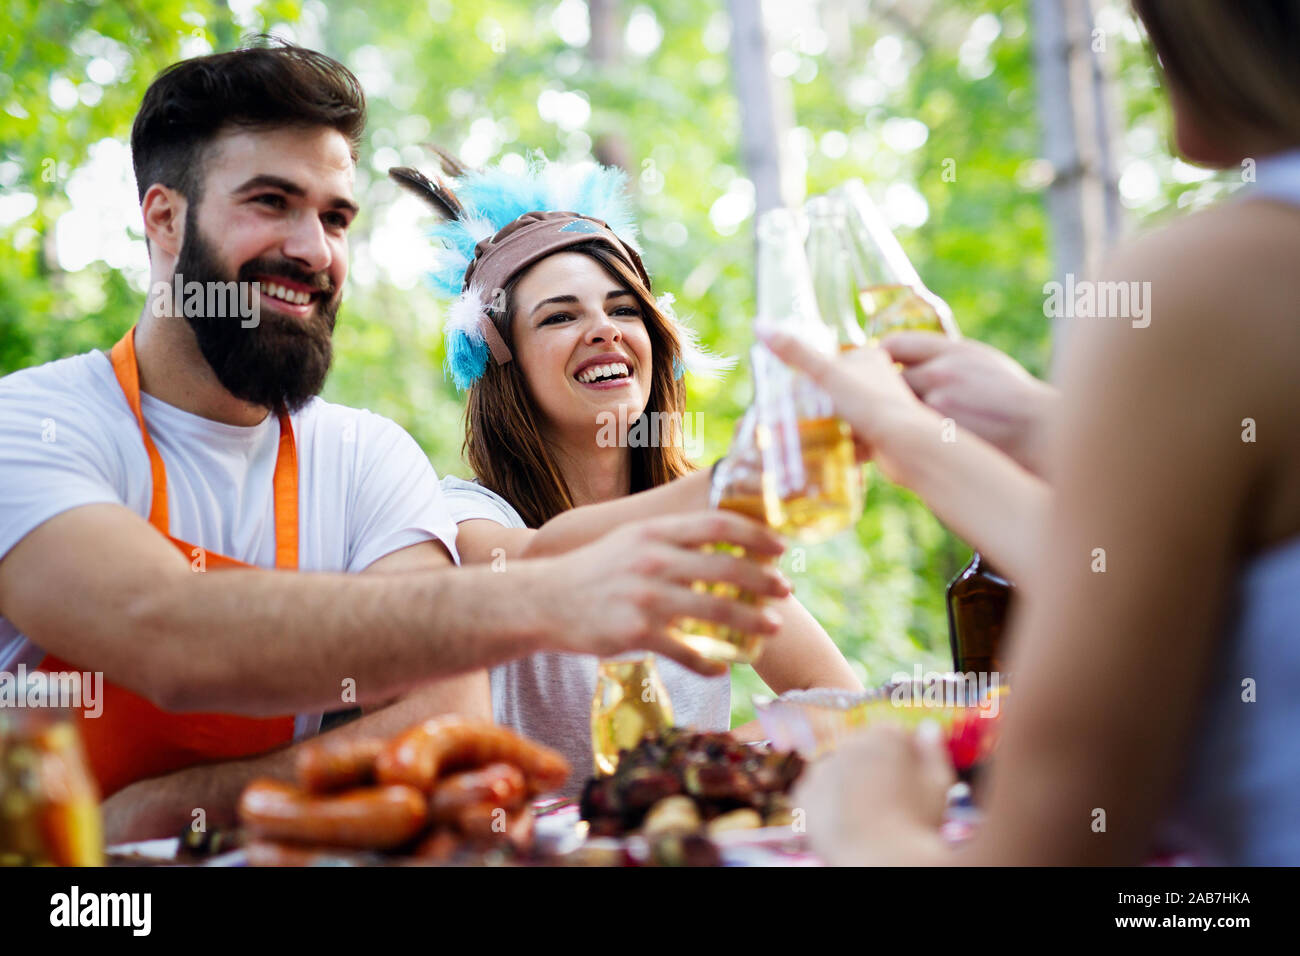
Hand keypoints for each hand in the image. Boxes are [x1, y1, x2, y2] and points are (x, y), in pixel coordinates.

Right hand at [544, 511, 789, 675]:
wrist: (543, 600)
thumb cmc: (593, 571)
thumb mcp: (631, 542)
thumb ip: (671, 541)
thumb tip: (718, 543)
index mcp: (655, 532)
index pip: (718, 525)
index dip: (756, 535)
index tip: (781, 547)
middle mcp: (653, 560)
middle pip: (725, 568)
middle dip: (763, 580)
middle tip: (786, 589)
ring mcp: (645, 597)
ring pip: (714, 609)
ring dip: (751, 620)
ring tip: (772, 626)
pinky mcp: (635, 633)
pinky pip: (685, 651)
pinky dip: (709, 662)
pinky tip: (722, 667)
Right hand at [755, 328, 934, 483]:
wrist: (906, 446)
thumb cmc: (871, 403)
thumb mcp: (827, 374)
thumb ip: (795, 352)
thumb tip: (759, 324)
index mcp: (870, 359)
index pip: (832, 360)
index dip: (809, 374)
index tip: (788, 387)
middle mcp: (879, 382)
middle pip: (837, 390)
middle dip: (816, 405)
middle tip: (791, 416)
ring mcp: (882, 411)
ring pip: (845, 417)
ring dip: (827, 428)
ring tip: (802, 437)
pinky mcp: (883, 438)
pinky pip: (855, 440)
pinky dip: (841, 448)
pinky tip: (824, 456)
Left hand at [794, 723, 954, 865]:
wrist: (880, 859)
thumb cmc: (916, 823)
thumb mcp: (939, 783)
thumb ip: (933, 751)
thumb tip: (928, 728)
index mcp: (885, 736)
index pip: (896, 734)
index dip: (908, 756)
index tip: (915, 777)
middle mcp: (849, 744)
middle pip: (866, 750)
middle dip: (877, 767)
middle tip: (892, 799)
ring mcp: (823, 768)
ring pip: (840, 770)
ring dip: (851, 782)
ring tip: (870, 814)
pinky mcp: (804, 794)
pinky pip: (818, 793)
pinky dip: (829, 803)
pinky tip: (847, 821)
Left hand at [882, 333, 1058, 475]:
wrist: (1042, 433)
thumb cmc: (1016, 401)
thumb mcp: (985, 363)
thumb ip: (948, 360)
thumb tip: (910, 364)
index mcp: (953, 351)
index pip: (894, 344)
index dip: (880, 358)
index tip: (878, 369)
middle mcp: (941, 373)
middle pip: (888, 379)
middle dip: (884, 393)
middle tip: (883, 404)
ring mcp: (937, 407)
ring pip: (893, 410)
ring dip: (892, 419)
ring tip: (896, 430)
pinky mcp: (937, 437)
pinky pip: (903, 437)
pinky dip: (900, 442)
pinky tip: (908, 448)